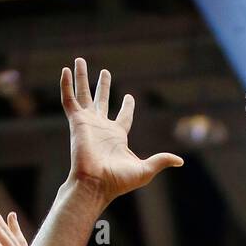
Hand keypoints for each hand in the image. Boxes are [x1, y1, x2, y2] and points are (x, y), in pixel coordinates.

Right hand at [62, 56, 182, 201]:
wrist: (96, 184)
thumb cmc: (118, 181)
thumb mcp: (145, 170)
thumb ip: (161, 160)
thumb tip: (180, 161)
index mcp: (117, 136)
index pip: (124, 117)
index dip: (128, 106)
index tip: (130, 97)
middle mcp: (101, 127)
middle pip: (102, 101)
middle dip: (103, 86)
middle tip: (105, 72)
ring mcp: (88, 123)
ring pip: (84, 95)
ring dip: (82, 78)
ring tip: (80, 60)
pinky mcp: (77, 122)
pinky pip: (69, 100)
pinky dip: (66, 85)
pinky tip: (65, 70)